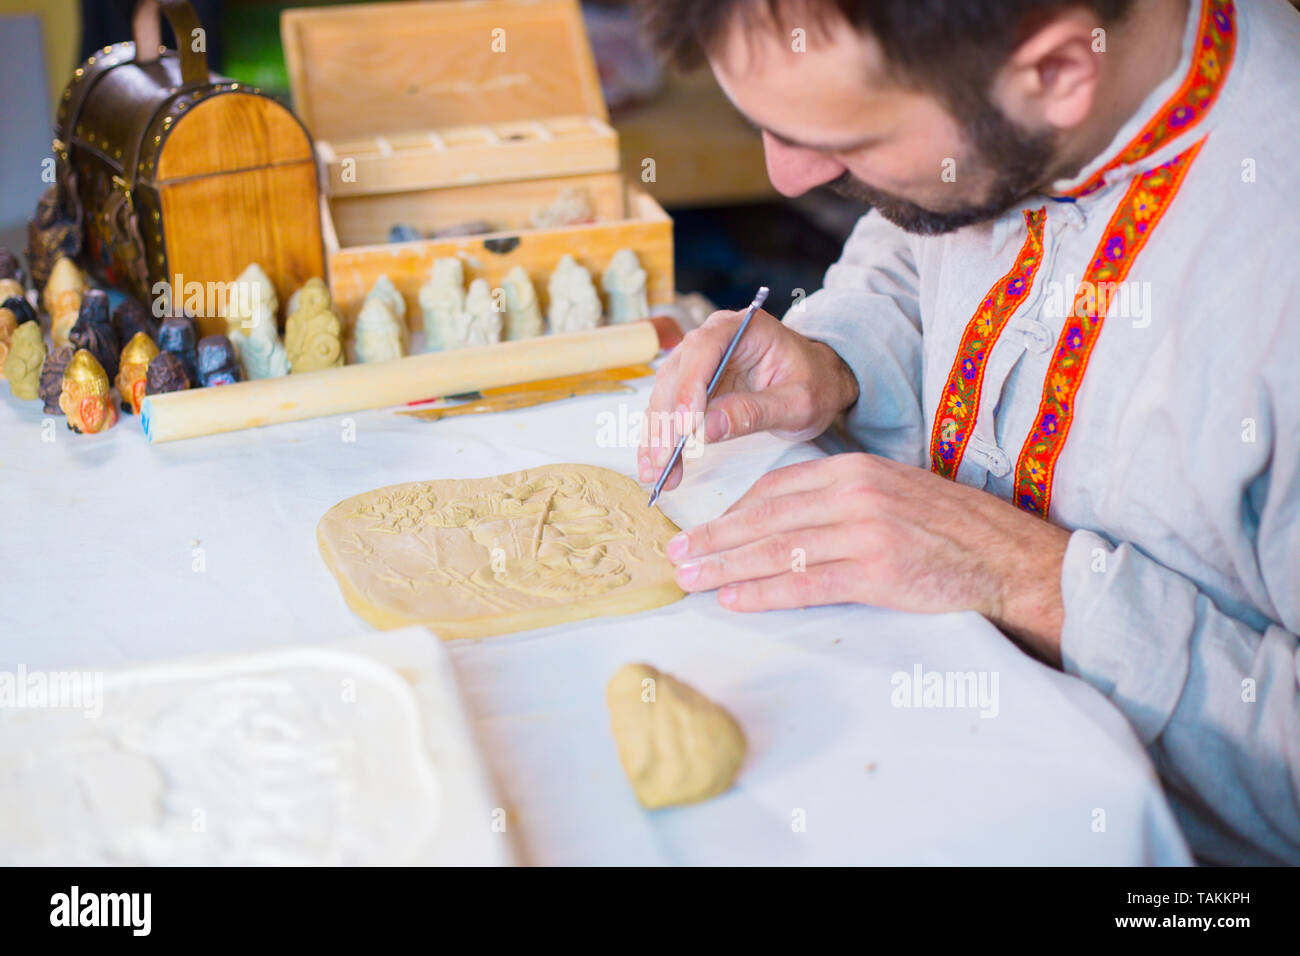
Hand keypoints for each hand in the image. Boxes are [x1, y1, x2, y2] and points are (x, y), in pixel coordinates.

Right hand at [637, 308, 858, 490]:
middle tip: (664, 461)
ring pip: (665, 395)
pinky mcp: (692, 385)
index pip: (704, 348)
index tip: (685, 428)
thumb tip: (706, 430)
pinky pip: (669, 410)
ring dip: (657, 435)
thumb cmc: (814, 384)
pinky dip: (661, 438)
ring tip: (656, 473)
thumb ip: (755, 413)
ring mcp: (698, 361)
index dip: (689, 387)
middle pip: (676, 374)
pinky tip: (656, 466)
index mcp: (744, 327)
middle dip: (666, 421)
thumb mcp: (797, 403)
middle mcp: (713, 337)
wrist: (818, 381)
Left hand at [665, 454, 1070, 662]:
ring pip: (777, 548)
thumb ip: (842, 501)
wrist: (1011, 559)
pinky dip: (765, 591)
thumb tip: (786, 523)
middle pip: (765, 516)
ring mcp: (865, 531)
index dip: (733, 512)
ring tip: (690, 579)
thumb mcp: (893, 495)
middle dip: (714, 538)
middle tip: (674, 555)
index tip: (702, 529)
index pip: (776, 488)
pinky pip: (806, 582)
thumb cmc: (952, 531)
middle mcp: (855, 493)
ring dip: (725, 565)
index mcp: (856, 469)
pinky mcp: (877, 571)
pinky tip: (735, 598)